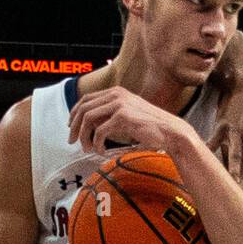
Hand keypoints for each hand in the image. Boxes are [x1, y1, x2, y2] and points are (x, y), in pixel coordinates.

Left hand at [68, 86, 190, 155]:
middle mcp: (116, 94)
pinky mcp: (122, 117)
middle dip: (75, 126)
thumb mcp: (128, 117)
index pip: (86, 99)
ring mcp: (119, 104)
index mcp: (117, 92)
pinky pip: (99, 131)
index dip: (75, 113)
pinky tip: (101, 151)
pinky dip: (97, 144)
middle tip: (72, 141)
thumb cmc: (150, 128)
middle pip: (83, 108)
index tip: (71, 127)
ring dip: (84, 136)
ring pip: (88, 119)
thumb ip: (111, 117)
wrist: (170, 132)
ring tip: (87, 149)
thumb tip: (91, 126)